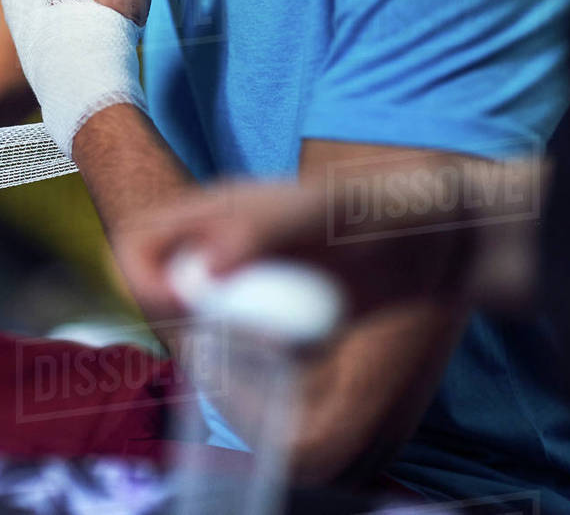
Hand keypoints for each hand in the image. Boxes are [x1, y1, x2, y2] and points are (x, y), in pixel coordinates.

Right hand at [112, 173, 530, 320]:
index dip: (141, 278)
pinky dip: (262, 359)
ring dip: (227, 347)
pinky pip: (243, 347)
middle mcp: (220, 248)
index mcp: (213, 210)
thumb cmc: (372, 211)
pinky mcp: (274, 317)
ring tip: (284, 346)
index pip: (140, 241)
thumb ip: (259, 229)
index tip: (181, 309)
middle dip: (187, 324)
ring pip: (202, 325)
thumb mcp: (316, 213)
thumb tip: (207, 267)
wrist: (429, 245)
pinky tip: (305, 351)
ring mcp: (247, 284)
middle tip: (242, 337)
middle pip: (164, 292)